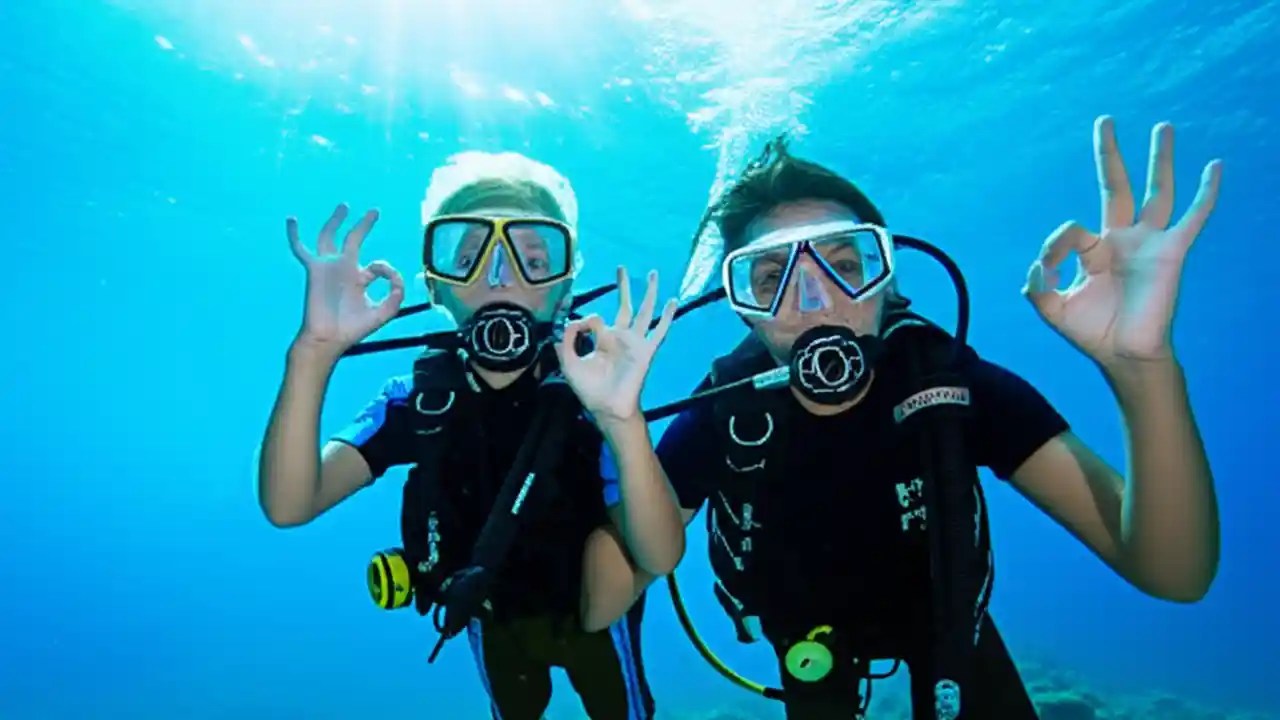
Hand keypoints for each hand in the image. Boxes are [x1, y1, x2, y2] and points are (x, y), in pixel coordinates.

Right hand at [287, 203, 404, 355]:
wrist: (328, 338)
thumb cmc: (352, 329)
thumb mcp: (383, 312)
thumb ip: (396, 295)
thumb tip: (396, 276)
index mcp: (360, 280)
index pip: (378, 266)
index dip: (388, 270)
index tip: (392, 279)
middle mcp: (344, 270)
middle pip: (354, 240)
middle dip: (364, 225)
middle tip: (375, 210)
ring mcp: (328, 267)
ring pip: (330, 236)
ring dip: (336, 220)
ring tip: (345, 206)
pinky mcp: (314, 269)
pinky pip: (301, 249)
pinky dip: (295, 235)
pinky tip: (292, 220)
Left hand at [556, 267, 677, 426]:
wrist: (607, 406)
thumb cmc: (590, 388)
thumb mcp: (569, 363)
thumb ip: (567, 342)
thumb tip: (570, 322)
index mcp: (603, 340)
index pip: (594, 318)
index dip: (582, 321)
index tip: (576, 330)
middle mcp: (620, 337)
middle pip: (624, 305)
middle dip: (623, 287)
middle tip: (622, 268)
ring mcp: (635, 342)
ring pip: (644, 312)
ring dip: (649, 293)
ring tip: (653, 274)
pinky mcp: (646, 350)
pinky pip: (659, 331)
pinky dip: (667, 316)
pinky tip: (673, 301)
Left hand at [1023, 116, 1222, 365]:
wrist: (1125, 355)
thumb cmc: (1093, 333)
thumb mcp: (1053, 310)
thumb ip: (1037, 288)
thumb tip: (1035, 266)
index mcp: (1095, 251)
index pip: (1070, 229)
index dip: (1055, 246)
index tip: (1051, 269)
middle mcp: (1123, 240)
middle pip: (1116, 185)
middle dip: (1109, 154)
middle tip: (1104, 120)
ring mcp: (1149, 243)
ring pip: (1156, 191)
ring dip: (1159, 159)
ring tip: (1162, 126)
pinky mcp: (1172, 252)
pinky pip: (1194, 217)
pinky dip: (1205, 192)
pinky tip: (1215, 167)